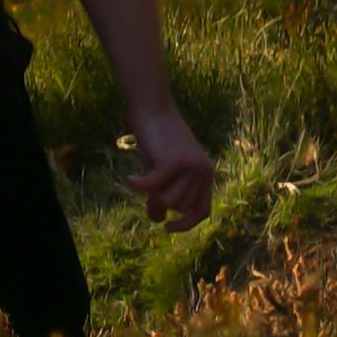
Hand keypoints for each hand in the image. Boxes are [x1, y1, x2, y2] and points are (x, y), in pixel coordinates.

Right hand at [127, 108, 215, 233]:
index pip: (202, 211)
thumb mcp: (162, 172)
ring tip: (143, 176)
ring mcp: (191, 166)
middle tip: (148, 186)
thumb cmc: (157, 139)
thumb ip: (162, 194)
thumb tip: (158, 220)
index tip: (168, 228)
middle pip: (180, 207)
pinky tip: (130, 178)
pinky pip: (153, 187)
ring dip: (152, 193)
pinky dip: (139, 184)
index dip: (186, 224)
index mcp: (205, 174)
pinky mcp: (174, 161)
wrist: (153, 108)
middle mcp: (203, 171)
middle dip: (161, 201)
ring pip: (169, 200)